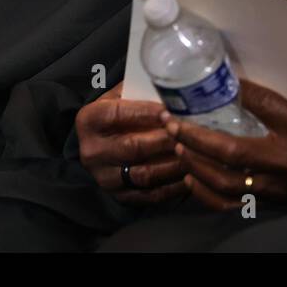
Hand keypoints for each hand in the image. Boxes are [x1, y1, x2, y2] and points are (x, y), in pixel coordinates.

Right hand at [74, 83, 191, 205]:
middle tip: (191, 133)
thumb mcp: (124, 93)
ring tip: (196, 154)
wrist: (106, 139)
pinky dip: (174, 187)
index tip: (170, 111)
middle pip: (132, 147)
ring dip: (174, 165)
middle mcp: (92, 152)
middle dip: (165, 140)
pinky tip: (193, 176)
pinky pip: (150, 195)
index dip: (145, 112)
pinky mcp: (120, 196)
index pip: (117, 114)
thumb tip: (176, 90)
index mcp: (90, 120)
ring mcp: (105, 177)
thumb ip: (143, 91)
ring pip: (144, 175)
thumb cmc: (124, 109)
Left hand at [162, 81, 286, 209]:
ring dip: (195, 162)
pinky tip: (193, 177)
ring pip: (224, 180)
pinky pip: (231, 202)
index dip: (242, 90)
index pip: (267, 105)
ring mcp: (277, 186)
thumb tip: (250, 93)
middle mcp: (286, 160)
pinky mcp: (272, 202)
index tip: (221, 78)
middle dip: (195, 135)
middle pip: (231, 149)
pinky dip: (206, 191)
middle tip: (172, 121)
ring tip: (178, 145)